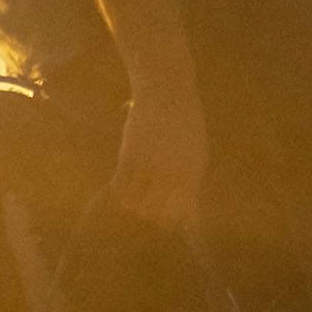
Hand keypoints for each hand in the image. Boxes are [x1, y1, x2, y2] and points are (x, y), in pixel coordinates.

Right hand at [99, 100, 207, 245]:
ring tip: (132, 195)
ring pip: (136, 205)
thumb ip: (191, 178)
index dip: (172, 220)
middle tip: (145, 205)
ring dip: (132, 204)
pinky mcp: (131, 158)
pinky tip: (114, 192)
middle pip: (158, 213)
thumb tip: (188, 207)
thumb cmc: (184, 120)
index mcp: (193, 174)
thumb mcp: (197, 151)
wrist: (167, 92)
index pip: (182, 213)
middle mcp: (173, 175)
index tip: (164, 220)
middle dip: (150, 213)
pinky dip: (115, 196)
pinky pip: (121, 189)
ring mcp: (152, 167)